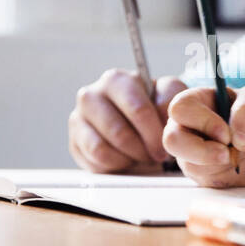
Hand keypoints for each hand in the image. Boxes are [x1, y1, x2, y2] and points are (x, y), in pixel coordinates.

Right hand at [68, 70, 187, 172]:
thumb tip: (160, 113)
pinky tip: (125, 159)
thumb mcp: (169, 94)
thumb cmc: (154, 106)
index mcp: (116, 80)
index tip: (164, 149)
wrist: (136, 121)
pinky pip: (94, 160)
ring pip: (101, 149)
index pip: (138, 110)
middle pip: (118, 132)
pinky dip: (114, 165)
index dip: (154, 134)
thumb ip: (170, 97)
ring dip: (127, 158)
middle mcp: (91, 95)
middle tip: (153, 156)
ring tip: (139, 156)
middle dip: (141, 150)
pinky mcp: (74, 141)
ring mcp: (78, 118)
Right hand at [164, 83, 244, 186]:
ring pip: (190, 164)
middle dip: (202, 152)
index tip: (227, 134)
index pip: (181, 109)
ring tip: (243, 153)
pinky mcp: (199, 173)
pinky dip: (228, 176)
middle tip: (228, 155)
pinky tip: (239, 165)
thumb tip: (237, 138)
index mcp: (196, 101)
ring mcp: (190, 152)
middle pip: (172, 140)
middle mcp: (186, 126)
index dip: (202, 122)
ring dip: (223, 164)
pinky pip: (205, 180)